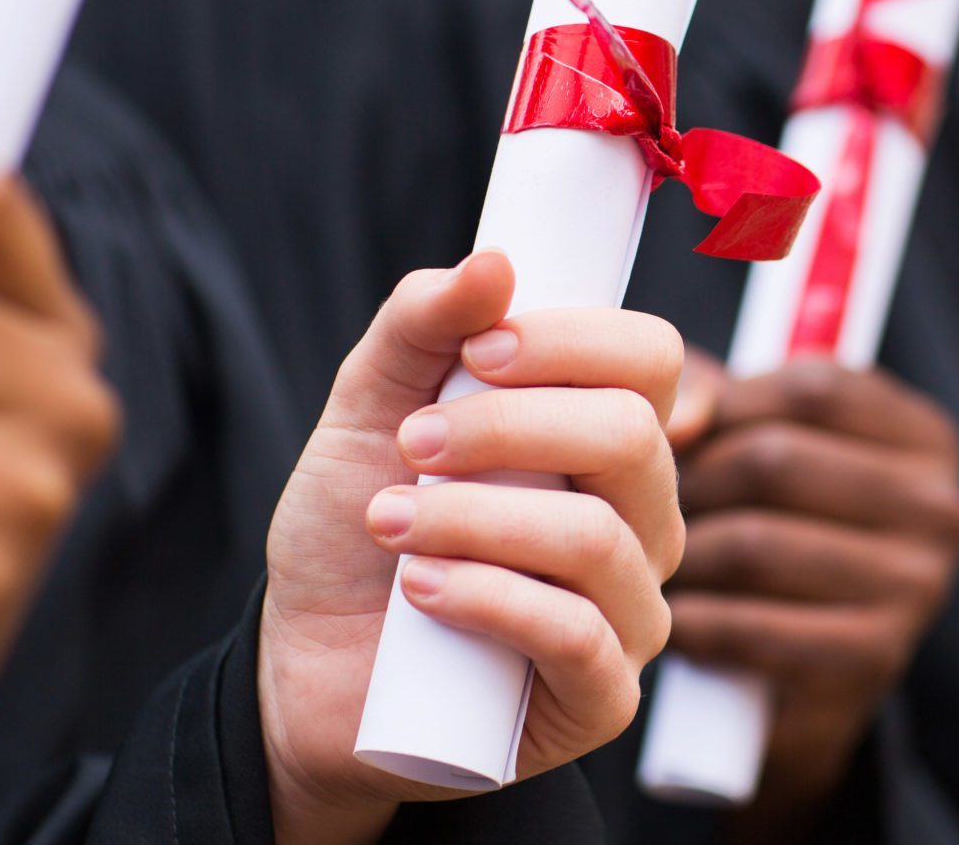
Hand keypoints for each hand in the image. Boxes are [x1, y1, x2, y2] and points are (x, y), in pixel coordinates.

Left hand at [257, 252, 683, 844]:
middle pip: (633, 436)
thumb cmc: (356, 530)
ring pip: (596, 539)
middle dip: (507, 427)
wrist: (306, 672)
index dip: (575, 339)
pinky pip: (576, 637)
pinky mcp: (603, 698)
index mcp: (608, 437)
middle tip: (411, 443)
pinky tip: (420, 590)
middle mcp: (642, 518)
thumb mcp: (368, 410)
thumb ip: (421, 327)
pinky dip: (489, 599)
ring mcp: (632, 611)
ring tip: (388, 522)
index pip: (652, 359)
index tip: (480, 348)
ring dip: (476, 518)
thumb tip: (494, 262)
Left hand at [666, 359, 958, 829]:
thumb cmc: (774, 535)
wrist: (798, 689)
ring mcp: (918, 587)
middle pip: (775, 460)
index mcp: (928, 440)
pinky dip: (696, 624)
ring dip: (685, 558)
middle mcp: (942, 509)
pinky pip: (750, 626)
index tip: (674, 435)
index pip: (813, 388)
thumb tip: (680, 414)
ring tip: (655, 563)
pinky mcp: (875, 661)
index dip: (724, 405)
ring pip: (754, 543)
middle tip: (643, 509)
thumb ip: (717, 398)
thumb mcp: (762, 444)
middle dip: (691, 484)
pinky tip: (679, 622)